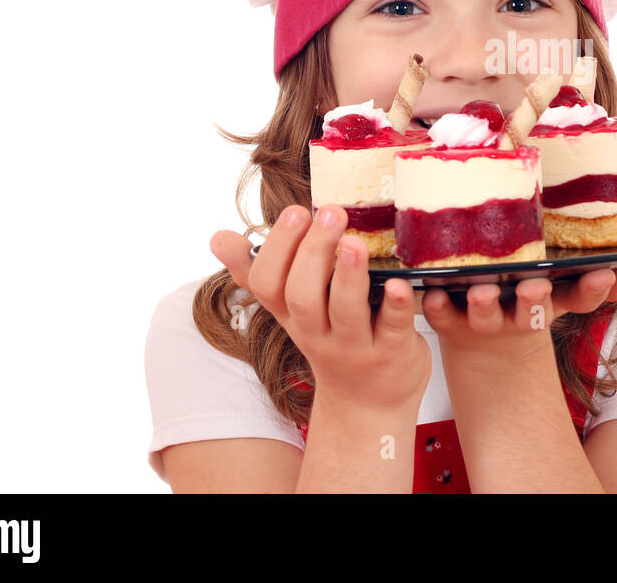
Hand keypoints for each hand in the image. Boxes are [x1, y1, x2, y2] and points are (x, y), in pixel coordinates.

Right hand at [209, 204, 430, 411]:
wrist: (366, 405)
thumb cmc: (328, 339)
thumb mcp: (289, 311)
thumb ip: (256, 272)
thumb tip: (217, 237)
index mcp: (291, 314)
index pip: (268, 284)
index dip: (278, 249)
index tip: (296, 211)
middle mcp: (318, 332)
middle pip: (303, 295)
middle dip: (313, 252)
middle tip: (331, 213)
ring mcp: (355, 345)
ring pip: (346, 312)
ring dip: (350, 275)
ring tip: (356, 241)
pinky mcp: (392, 352)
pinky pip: (393, 328)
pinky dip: (396, 305)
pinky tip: (400, 283)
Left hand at [421, 261, 616, 365]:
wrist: (483, 345)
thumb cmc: (524, 296)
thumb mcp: (561, 283)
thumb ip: (592, 268)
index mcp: (551, 302)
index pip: (581, 298)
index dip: (594, 289)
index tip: (606, 274)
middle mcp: (520, 315)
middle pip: (532, 311)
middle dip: (534, 301)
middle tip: (535, 288)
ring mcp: (486, 320)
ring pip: (486, 315)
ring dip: (484, 305)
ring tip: (481, 292)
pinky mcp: (450, 322)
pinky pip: (441, 317)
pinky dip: (435, 308)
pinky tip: (430, 297)